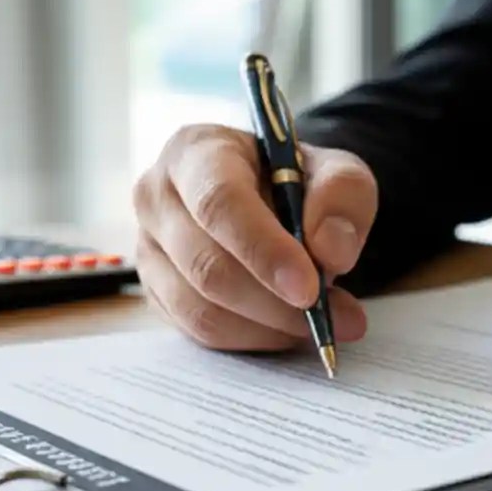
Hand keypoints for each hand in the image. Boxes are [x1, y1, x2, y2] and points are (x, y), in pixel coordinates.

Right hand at [133, 124, 376, 349]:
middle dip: (277, 303)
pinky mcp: (157, 292)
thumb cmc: (296, 180)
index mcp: (195, 151)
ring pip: (203, 309)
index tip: (309, 288)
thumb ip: (342, 196)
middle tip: (337, 317)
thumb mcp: (336, 171)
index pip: (219, 203)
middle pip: (208, 267)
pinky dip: (253, 338)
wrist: (269, 198)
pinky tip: (288, 327)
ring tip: (320, 323)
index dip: (263, 250)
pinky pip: (202, 332)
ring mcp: (149, 249)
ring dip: (270, 327)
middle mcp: (157, 198)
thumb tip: (331, 252)